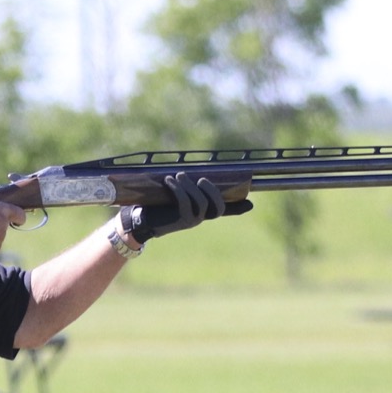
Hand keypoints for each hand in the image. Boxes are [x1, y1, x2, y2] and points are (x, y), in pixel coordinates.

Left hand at [122, 174, 253, 242]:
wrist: (140, 221)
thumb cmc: (157, 204)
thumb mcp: (173, 194)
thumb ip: (184, 186)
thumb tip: (189, 171)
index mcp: (203, 212)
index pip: (225, 210)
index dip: (238, 208)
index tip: (251, 203)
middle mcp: (200, 218)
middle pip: (218, 208)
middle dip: (213, 191)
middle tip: (201, 178)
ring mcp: (191, 221)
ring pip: (201, 203)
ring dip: (190, 186)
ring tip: (179, 175)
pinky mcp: (179, 221)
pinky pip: (184, 203)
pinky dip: (178, 189)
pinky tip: (170, 180)